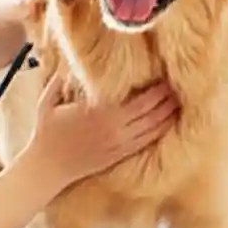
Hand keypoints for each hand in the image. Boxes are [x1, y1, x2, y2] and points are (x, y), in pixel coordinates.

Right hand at [25, 75, 177, 189]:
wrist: (48, 166)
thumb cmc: (47, 131)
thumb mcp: (48, 100)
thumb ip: (61, 79)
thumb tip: (72, 61)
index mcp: (101, 113)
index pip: (139, 99)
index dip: (156, 88)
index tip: (166, 73)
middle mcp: (115, 129)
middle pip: (153, 112)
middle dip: (168, 98)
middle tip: (180, 84)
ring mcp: (119, 144)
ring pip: (154, 128)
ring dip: (169, 114)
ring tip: (181, 101)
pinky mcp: (120, 155)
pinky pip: (147, 142)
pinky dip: (161, 131)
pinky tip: (169, 122)